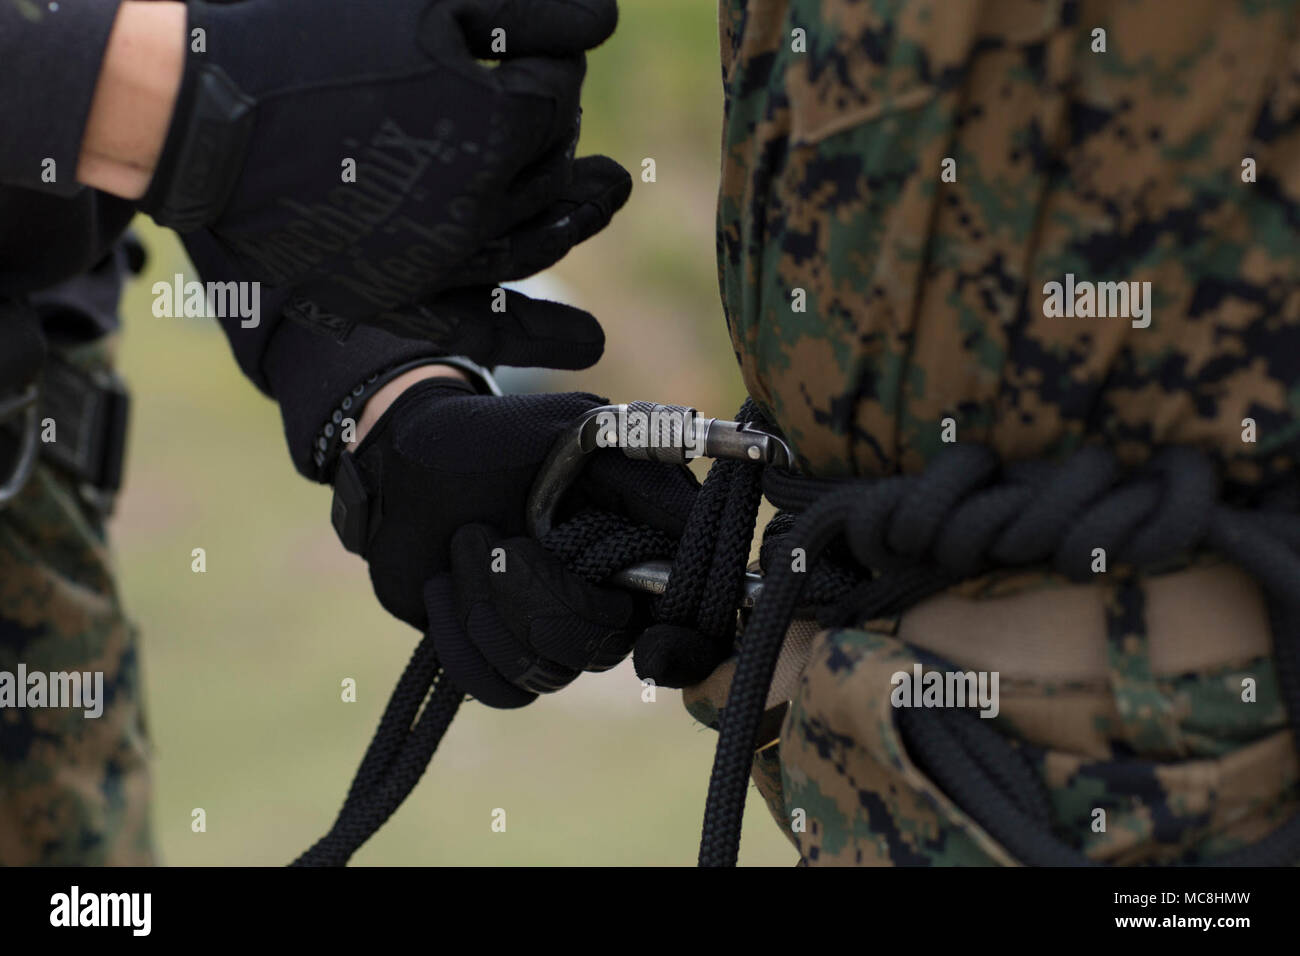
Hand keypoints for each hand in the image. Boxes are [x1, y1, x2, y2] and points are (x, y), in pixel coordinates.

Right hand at [139, 0, 628, 364]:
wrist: (201, 114)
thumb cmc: (303, 42)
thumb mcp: (420, 1)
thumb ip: (525, 11)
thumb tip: (603, 20)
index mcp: (495, 125)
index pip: (558, 96)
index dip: (550, 68)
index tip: (526, 53)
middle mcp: (478, 203)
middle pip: (553, 173)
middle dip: (555, 135)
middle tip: (545, 112)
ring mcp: (438, 257)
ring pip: (531, 242)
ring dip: (570, 215)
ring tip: (601, 196)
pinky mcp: (398, 292)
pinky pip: (484, 321)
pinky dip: (539, 332)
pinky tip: (587, 342)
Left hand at [338, 379, 698, 705]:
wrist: (396, 465)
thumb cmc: (486, 436)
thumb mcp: (569, 433)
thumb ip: (639, 473)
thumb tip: (701, 522)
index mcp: (637, 542)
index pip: (683, 609)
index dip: (678, 631)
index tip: (639, 620)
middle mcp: (606, 594)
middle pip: (603, 647)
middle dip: (539, 596)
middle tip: (500, 541)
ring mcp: (552, 631)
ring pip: (548, 671)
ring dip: (489, 607)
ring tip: (464, 546)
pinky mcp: (500, 655)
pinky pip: (497, 688)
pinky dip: (460, 637)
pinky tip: (443, 586)